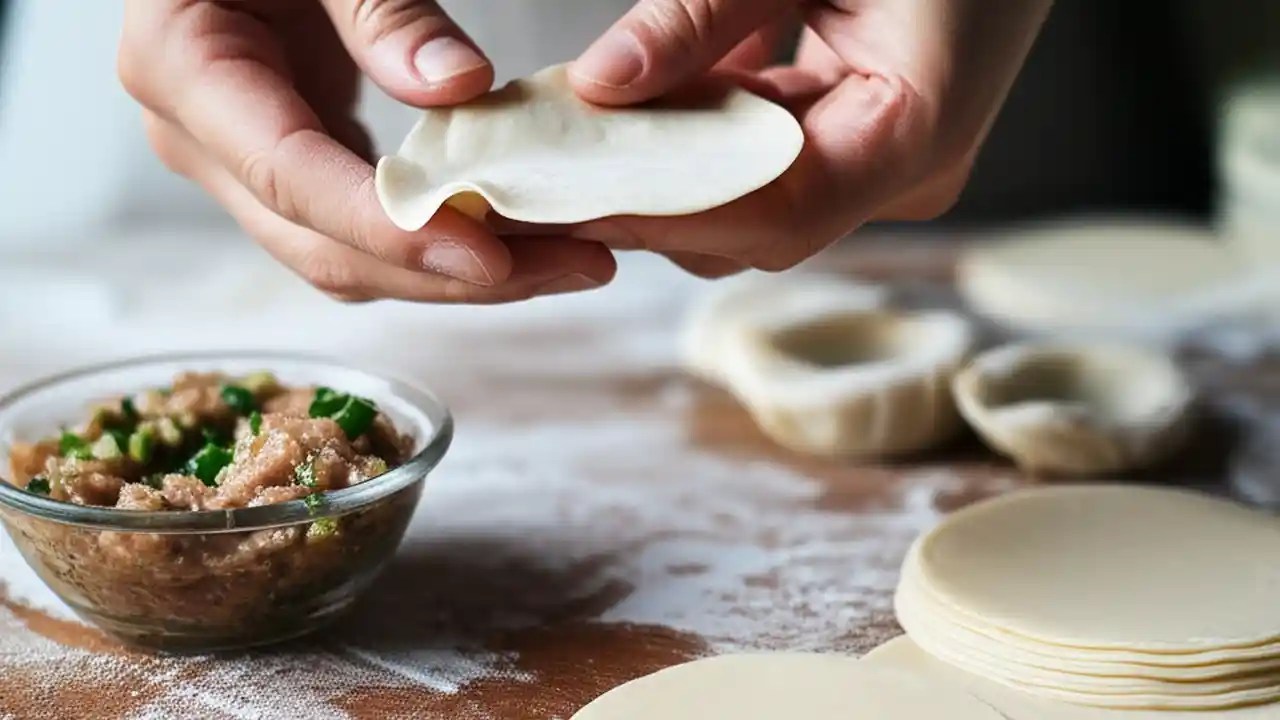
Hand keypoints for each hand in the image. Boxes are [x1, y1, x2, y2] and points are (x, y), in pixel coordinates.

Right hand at [119, 0, 616, 302]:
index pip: (289, 176)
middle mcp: (199, 137)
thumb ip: (380, 8)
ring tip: (566, 260)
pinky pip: (361, 232)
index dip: (390, 228)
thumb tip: (459, 87)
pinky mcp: (287, 170)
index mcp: (183, 65)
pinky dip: (438, 242)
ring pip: (347, 259)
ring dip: (456, 274)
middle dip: (450, 275)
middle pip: (324, 245)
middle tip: (574, 265)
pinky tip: (517, 238)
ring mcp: (240, 163)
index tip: (490, 259)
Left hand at [566, 0, 1052, 276]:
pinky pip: (765, 153)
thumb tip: (601, 83)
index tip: (576, 202)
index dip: (668, 215)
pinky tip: (641, 105)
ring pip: (751, 194)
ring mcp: (885, 156)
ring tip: (579, 140)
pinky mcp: (862, 132)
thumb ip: (702, 12)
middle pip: (754, 220)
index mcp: (917, 133)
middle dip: (650, 200)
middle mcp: (905, 169)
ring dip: (667, 165)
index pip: (774, 214)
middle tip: (552, 179)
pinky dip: (702, 130)